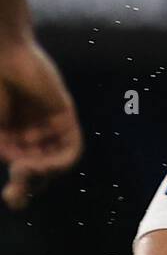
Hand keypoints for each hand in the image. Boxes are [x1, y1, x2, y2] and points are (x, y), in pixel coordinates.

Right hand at [0, 37, 82, 210]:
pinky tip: (41, 162)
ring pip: (56, 164)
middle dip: (28, 185)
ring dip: (42, 174)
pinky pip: (72, 148)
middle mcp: (35, 135)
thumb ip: (6, 151)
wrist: (4, 57)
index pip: (25, 174)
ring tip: (25, 170)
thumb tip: (21, 174)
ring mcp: (51, 126)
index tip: (10, 197)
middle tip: (13, 193)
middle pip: (42, 172)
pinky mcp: (65, 115)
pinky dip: (59, 161)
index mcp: (15, 139)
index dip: (21, 190)